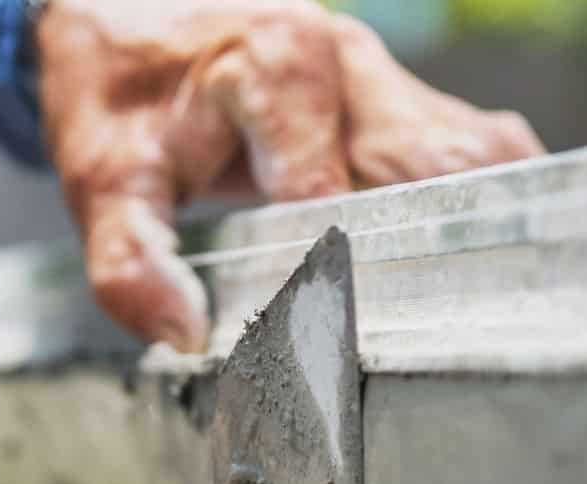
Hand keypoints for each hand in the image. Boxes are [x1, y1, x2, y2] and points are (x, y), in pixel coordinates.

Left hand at [35, 0, 545, 351]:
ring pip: (476, 156)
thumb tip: (184, 335)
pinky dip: (487, 207)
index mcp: (279, 70)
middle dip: (444, 258)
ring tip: (481, 309)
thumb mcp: (100, 177)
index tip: (343, 348)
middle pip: (435, 174)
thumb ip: (131, 261)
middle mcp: (349, 62)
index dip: (341, 281)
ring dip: (482, 229)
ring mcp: (386, 77)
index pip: (336, 201)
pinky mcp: (405, 96)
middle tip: (447, 339)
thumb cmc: (117, 93)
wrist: (120, 14)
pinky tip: (481, 265)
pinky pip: (475, 151)